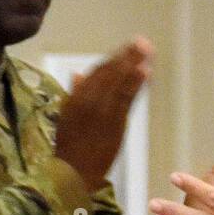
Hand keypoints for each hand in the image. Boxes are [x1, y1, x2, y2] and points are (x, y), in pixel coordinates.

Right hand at [54, 38, 153, 190]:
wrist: (72, 172)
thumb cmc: (69, 147)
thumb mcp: (67, 117)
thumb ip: (75, 93)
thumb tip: (78, 73)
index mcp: (76, 96)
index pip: (98, 72)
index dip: (114, 58)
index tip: (127, 48)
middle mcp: (88, 98)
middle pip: (110, 72)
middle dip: (127, 55)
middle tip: (142, 42)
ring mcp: (101, 109)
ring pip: (119, 81)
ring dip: (134, 63)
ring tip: (147, 49)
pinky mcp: (113, 121)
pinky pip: (126, 99)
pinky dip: (136, 84)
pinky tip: (146, 71)